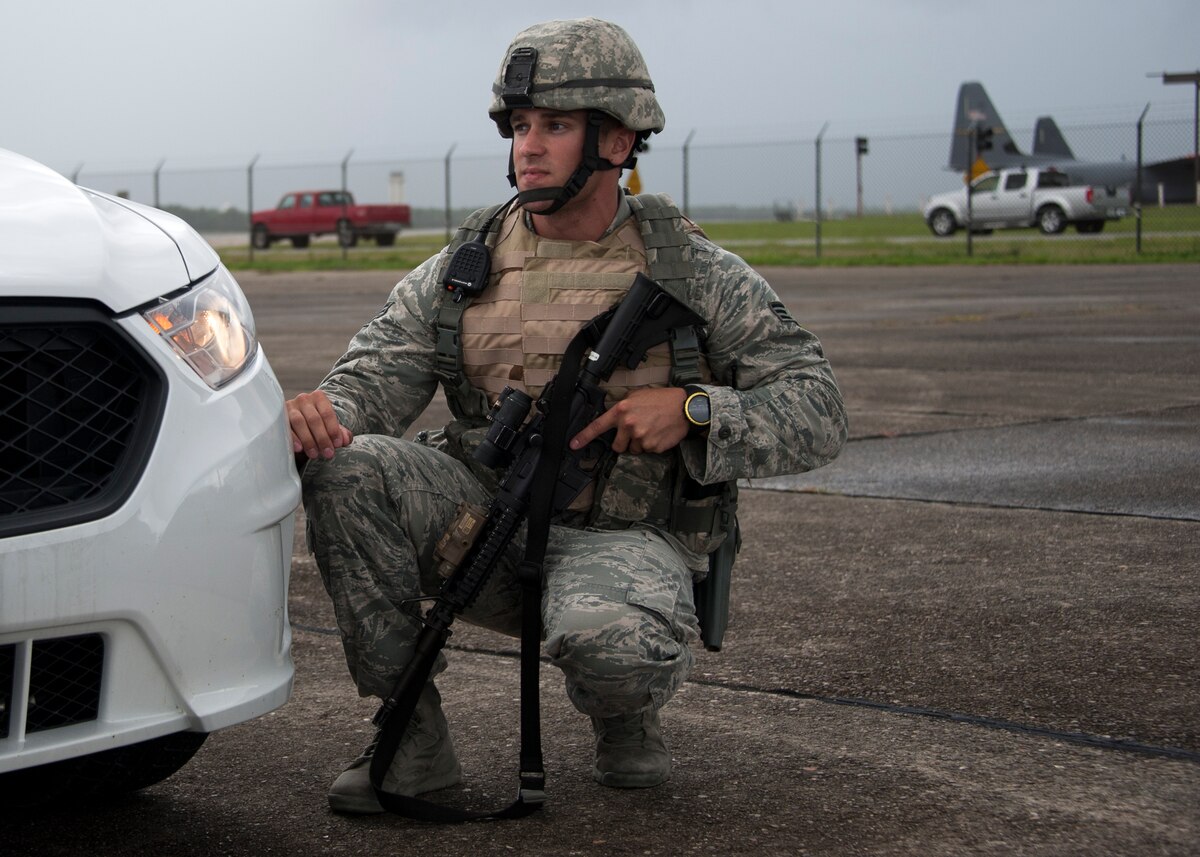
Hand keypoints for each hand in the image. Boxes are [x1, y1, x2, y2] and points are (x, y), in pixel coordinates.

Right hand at [286, 390, 352, 459]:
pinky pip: (285, 427)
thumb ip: (340, 433)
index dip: (333, 430)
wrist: (298, 424)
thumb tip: (346, 440)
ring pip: (299, 422)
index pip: (327, 413)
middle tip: (328, 453)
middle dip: (322, 438)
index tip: (338, 444)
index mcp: (319, 398)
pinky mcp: (278, 417)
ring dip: (308, 440)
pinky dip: (292, 438)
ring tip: (314, 454)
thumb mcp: (329, 428)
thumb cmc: (316, 425)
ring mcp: (290, 407)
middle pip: (314, 419)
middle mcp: (304, 399)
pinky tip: (299, 448)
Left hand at [569, 387, 688, 454]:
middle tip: (636, 431)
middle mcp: (629, 425)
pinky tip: (659, 433)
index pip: (598, 426)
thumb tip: (614, 419)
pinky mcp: (653, 447)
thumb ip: (622, 408)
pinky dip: (652, 445)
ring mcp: (641, 438)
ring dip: (640, 443)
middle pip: (617, 446)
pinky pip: (648, 451)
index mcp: (622, 411)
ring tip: (652, 429)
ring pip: (634, 450)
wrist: (685, 407)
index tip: (574, 445)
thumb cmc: (662, 399)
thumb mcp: (637, 396)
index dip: (584, 437)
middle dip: (624, 442)